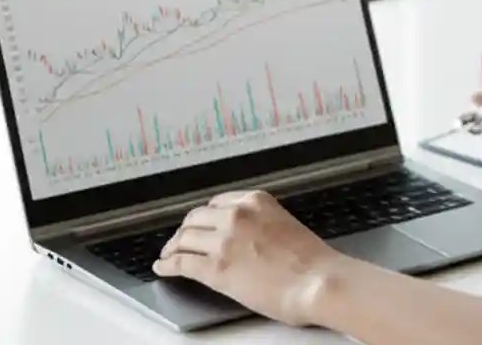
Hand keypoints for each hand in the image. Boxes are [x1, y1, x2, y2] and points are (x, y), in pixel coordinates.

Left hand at [152, 190, 345, 325]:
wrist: (318, 281)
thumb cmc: (312, 261)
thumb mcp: (284, 225)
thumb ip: (260, 224)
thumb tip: (245, 240)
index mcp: (256, 201)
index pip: (217, 203)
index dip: (204, 217)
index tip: (200, 225)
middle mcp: (236, 215)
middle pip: (195, 218)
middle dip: (186, 231)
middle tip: (181, 242)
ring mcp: (223, 240)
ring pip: (184, 239)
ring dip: (172, 248)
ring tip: (167, 256)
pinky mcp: (214, 268)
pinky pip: (181, 262)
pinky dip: (167, 265)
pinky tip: (162, 268)